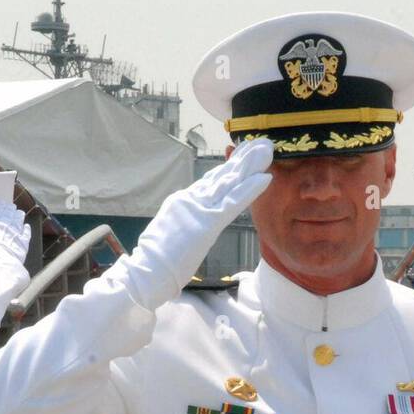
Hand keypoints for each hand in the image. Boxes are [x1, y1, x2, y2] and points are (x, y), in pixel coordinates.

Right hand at [0, 201, 30, 262]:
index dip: (0, 206)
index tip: (2, 203)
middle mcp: (4, 224)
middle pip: (8, 213)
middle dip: (10, 209)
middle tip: (11, 206)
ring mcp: (15, 233)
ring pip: (18, 221)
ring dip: (19, 216)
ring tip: (19, 213)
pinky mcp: (23, 243)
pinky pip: (26, 233)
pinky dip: (26, 229)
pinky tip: (27, 226)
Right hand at [108, 137, 273, 309]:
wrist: (147, 270)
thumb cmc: (156, 260)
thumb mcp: (171, 234)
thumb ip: (183, 224)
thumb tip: (190, 225)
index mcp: (183, 202)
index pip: (210, 182)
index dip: (228, 167)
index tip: (242, 153)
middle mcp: (191, 199)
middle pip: (222, 175)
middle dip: (242, 159)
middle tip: (261, 142)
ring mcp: (199, 208)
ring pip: (229, 182)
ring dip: (250, 165)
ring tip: (266, 150)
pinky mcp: (207, 222)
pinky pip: (233, 202)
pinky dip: (250, 189)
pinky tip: (265, 178)